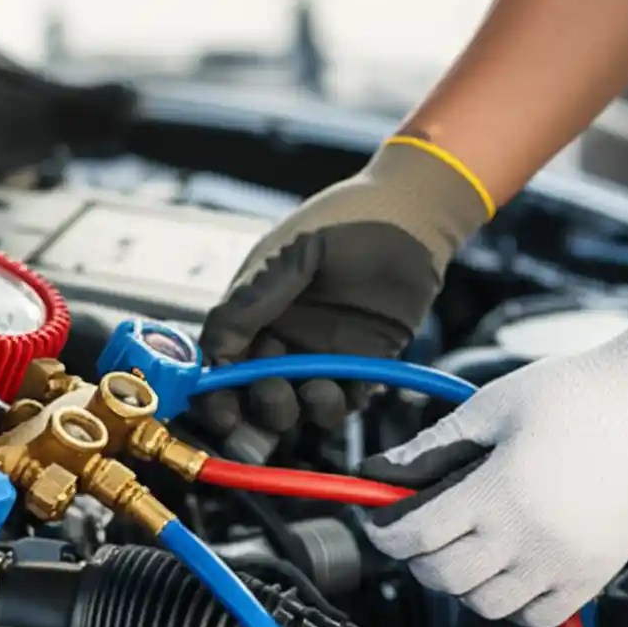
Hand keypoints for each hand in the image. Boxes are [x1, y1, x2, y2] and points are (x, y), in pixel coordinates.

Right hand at [196, 139, 489, 437]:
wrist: (412, 215)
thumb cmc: (346, 221)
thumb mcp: (292, 254)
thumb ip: (253, 300)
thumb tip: (215, 351)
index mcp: (254, 313)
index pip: (222, 363)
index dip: (216, 394)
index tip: (222, 411)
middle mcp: (283, 338)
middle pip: (256, 395)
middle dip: (261, 406)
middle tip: (276, 395)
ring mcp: (322, 354)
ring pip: (300, 406)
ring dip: (304, 410)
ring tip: (322, 389)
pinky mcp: (362, 364)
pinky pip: (346, 401)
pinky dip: (343, 404)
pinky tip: (351, 385)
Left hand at [357, 314, 627, 626]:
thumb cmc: (577, 395)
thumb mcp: (490, 406)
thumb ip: (434, 444)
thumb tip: (383, 469)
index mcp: (498, 491)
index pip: (416, 535)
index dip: (385, 532)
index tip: (378, 521)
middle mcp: (530, 536)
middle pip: (443, 577)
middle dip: (416, 557)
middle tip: (417, 531)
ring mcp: (563, 562)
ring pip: (485, 605)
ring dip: (461, 582)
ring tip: (463, 547)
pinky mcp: (593, 574)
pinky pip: (537, 616)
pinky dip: (510, 603)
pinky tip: (504, 569)